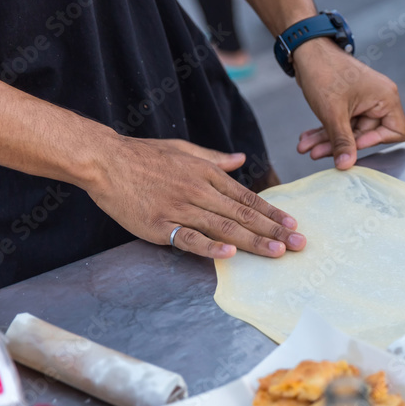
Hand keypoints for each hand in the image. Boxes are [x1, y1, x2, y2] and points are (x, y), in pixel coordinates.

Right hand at [84, 135, 305, 258]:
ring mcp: (181, 208)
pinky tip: (230, 254)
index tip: (293, 224)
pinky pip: (190, 238)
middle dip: (275, 230)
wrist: (105, 160)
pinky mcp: (161, 225)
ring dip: (254, 241)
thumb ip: (214, 159)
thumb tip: (240, 159)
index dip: (272, 212)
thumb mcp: (184, 150)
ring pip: (224, 227)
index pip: (247, 198)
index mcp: (207, 174)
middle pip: (243, 214)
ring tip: (278, 252)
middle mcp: (199, 191)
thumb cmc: (143, 156)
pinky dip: (211, 247)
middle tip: (299, 244)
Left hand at [293, 39, 404, 168]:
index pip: (395, 132)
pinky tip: (308, 138)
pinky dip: (325, 131)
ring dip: (328, 140)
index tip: (352, 145)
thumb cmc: (324, 71)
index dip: (373, 142)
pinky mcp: (349, 103)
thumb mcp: (333, 112)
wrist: (305, 50)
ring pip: (349, 131)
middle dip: (338, 144)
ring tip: (307, 147)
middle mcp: (379, 100)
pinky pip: (341, 123)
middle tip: (316, 153)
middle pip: (365, 135)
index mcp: (386, 98)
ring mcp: (363, 101)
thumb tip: (347, 164)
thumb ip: (342, 141)